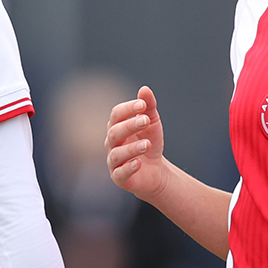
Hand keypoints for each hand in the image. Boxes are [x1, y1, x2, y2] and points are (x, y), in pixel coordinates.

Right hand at [106, 86, 173, 200]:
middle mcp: (111, 144)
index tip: (143, 105)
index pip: (116, 115)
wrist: (155, 172)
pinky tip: (139, 163)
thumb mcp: (152, 124)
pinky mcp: (120, 178)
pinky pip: (120, 173)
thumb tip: (144, 89)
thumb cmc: (149, 144)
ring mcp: (114, 161)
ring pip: (117, 154)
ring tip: (148, 144)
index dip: (128, 109)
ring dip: (132, 148)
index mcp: (117, 127)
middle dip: (130, 125)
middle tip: (146, 121)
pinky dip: (128, 168)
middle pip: (114, 132)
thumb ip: (148, 107)